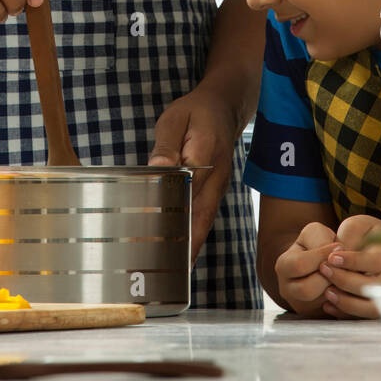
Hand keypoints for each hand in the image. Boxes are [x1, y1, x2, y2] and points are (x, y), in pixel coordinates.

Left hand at [147, 85, 238, 262]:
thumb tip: (160, 165)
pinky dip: (195, 236)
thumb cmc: (195, 113)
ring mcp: (219, 186)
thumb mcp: (174, 118)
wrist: (224, 108)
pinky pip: (205, 217)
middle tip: (165, 270)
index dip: (172, 212)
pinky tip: (183, 253)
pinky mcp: (216, 191)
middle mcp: (216, 176)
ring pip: (204, 221)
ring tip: (173, 272)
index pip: (188, 188)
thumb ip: (166, 143)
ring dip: (190, 245)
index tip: (156, 236)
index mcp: (204, 153)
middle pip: (199, 215)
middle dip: (184, 244)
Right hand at [275, 222, 341, 315]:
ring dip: (339, 287)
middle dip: (329, 276)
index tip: (339, 246)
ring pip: (321, 302)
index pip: (299, 265)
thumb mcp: (314, 233)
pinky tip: (348, 284)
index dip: (321, 255)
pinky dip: (345, 297)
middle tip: (342, 265)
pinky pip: (333, 311)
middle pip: (307, 290)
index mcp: (283, 267)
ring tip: (347, 274)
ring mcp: (301, 306)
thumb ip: (321, 241)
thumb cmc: (316, 244)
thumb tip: (337, 254)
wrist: (318, 262)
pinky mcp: (317, 316)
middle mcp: (287, 290)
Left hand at [317, 214, 380, 318]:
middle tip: (324, 270)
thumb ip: (350, 236)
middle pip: (374, 287)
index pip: (375, 262)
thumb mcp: (358, 226)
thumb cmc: (366, 234)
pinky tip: (328, 305)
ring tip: (327, 292)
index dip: (352, 261)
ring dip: (348, 303)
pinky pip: (365, 317)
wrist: (380, 246)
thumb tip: (341, 252)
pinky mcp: (378, 305)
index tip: (332, 257)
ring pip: (372, 307)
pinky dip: (346, 313)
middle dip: (345, 281)